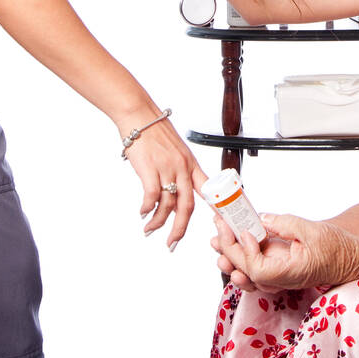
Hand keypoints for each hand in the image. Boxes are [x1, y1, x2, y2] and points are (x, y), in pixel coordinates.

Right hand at [118, 108, 208, 250]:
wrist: (139, 115)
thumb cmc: (154, 131)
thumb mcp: (175, 149)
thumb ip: (178, 169)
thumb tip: (173, 189)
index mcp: (190, 164)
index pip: (208, 190)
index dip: (215, 208)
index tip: (219, 224)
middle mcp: (182, 168)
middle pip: (187, 207)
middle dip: (180, 229)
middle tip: (172, 242)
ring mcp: (167, 168)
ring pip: (167, 205)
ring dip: (158, 221)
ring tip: (150, 229)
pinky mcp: (150, 168)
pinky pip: (151, 196)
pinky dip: (147, 208)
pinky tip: (143, 213)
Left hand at [210, 212, 358, 292]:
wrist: (350, 259)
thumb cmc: (337, 249)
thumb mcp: (312, 230)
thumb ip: (285, 224)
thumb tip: (262, 218)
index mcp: (289, 273)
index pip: (258, 269)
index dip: (246, 251)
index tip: (244, 231)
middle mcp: (279, 279)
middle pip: (245, 269)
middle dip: (229, 248)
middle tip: (220, 225)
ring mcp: (275, 275)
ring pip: (245, 271)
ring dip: (229, 256)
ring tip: (217, 239)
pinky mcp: (275, 267)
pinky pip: (252, 266)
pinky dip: (240, 255)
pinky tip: (232, 241)